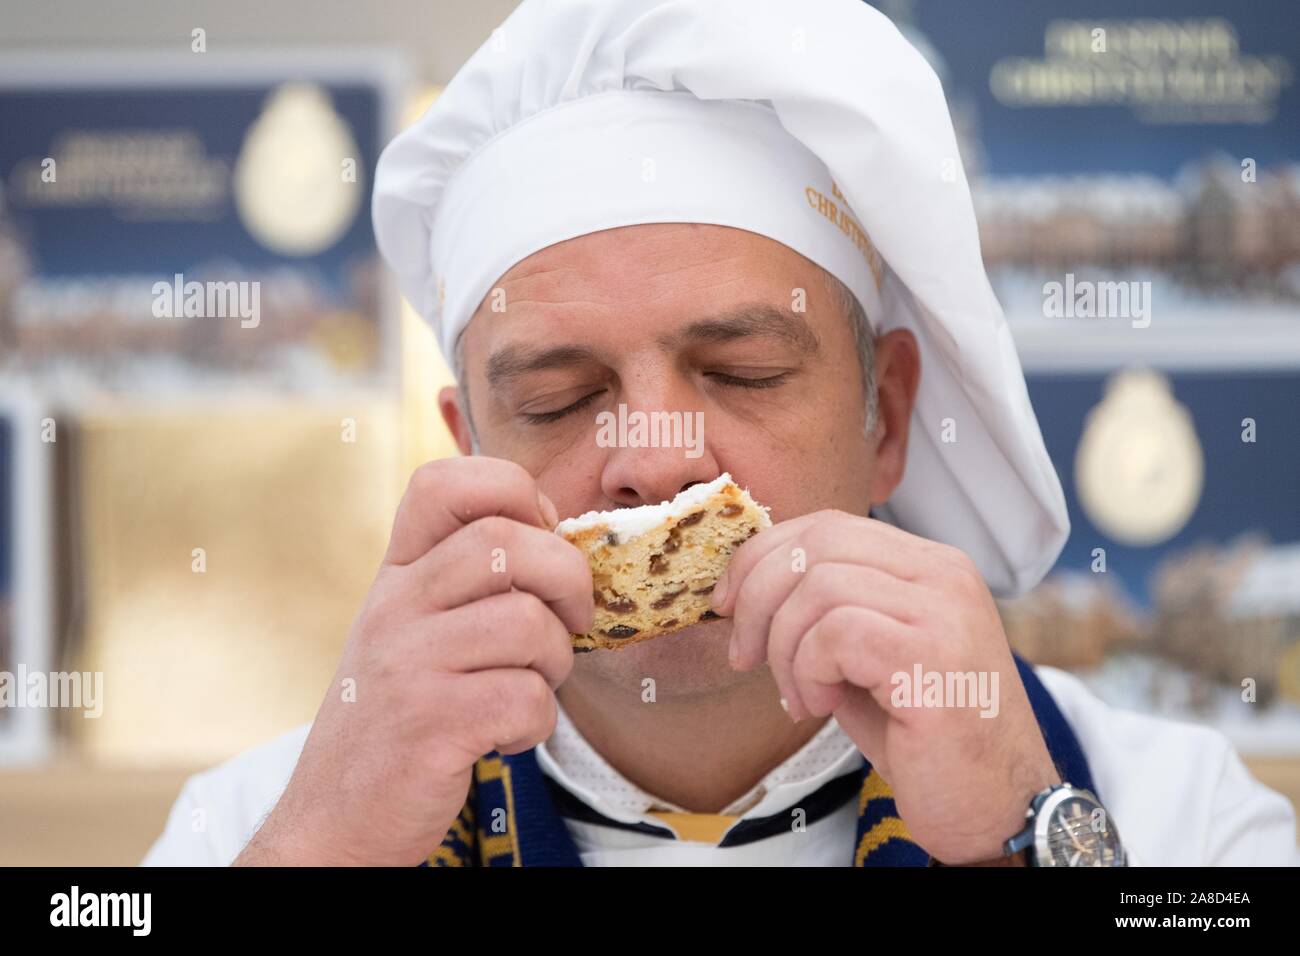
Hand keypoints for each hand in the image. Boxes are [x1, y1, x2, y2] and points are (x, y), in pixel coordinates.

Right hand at [234, 457, 593, 866]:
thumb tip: (559, 535)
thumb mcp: (413, 630)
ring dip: (557, 660)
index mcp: (395, 574)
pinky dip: (537, 722)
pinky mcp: (429, 725)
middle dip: (569, 579)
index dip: (514, 491)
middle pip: (507, 542)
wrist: (334, 820)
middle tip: (572, 618)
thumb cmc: (399, 717)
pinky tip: (507, 736)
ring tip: (530, 687)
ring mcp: (407, 664)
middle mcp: (394, 606)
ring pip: (529, 622)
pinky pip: (526, 697)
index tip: (540, 536)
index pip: (445, 482)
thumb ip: (465, 579)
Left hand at [711, 509, 1059, 864]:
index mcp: (931, 565)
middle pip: (818, 544)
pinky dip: (807, 672)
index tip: (729, 604)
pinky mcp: (933, 656)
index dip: (763, 557)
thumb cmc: (922, 737)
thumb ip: (827, 609)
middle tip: (745, 656)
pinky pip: (835, 634)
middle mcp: (945, 575)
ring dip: (784, 648)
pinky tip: (822, 706)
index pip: (829, 526)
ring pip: (819, 587)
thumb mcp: (867, 655)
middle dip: (759, 597)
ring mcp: (945, 612)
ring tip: (799, 696)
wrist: (994, 806)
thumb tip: (746, 585)